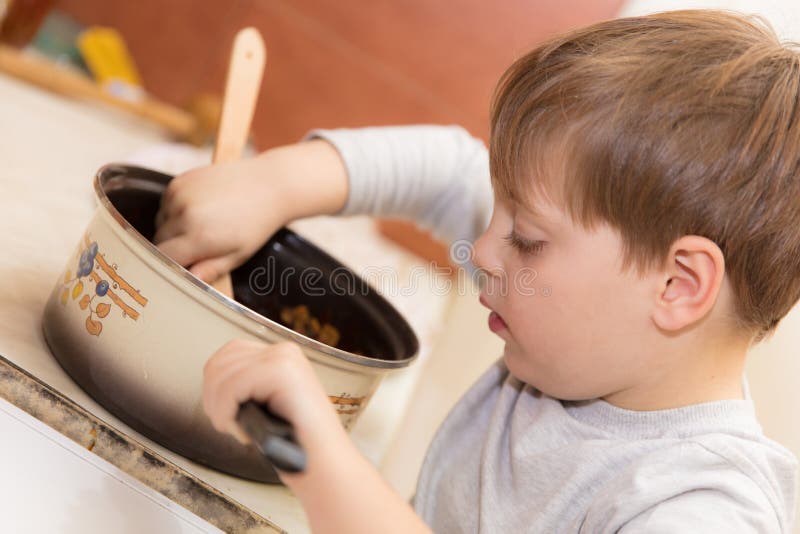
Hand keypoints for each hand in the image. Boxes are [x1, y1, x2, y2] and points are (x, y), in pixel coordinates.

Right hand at [154, 156, 288, 282]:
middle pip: (160, 240)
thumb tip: (188, 282)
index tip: (180, 267)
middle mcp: (185, 213)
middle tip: (199, 246)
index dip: (171, 265)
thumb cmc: (256, 224)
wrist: (269, 185)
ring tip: (202, 225)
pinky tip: (199, 210)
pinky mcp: (180, 179)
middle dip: (173, 247)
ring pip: (160, 221)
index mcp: (199, 236)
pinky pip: (165, 203)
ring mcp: (181, 193)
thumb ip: (210, 270)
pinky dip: (175, 209)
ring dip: (172, 227)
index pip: (164, 258)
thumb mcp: (238, 255)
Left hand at [204, 339, 430, 532]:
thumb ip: (245, 386)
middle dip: (213, 400)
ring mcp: (284, 359)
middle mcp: (283, 351)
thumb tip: (212, 382)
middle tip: (231, 426)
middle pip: (219, 363)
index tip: (226, 416)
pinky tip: (244, 432)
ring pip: (221, 375)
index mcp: (281, 355)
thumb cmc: (294, 444)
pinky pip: (230, 388)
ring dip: (220, 410)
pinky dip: (226, 414)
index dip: (215, 388)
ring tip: (240, 430)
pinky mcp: (281, 372)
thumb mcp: (266, 404)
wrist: (324, 465)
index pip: (227, 355)